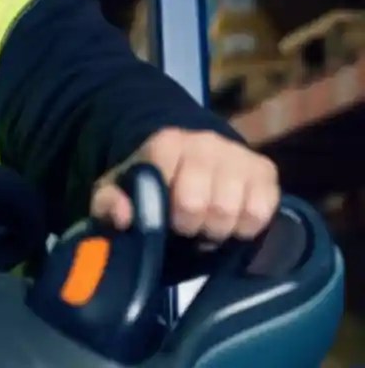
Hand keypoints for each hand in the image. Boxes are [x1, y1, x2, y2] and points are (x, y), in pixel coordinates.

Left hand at [90, 127, 279, 241]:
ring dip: (220, 229)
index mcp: (166, 143)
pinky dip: (246, 227)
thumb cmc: (149, 183)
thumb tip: (123, 216)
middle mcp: (206, 141)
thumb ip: (108, 203)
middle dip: (196, 228)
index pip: (180, 198)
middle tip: (188, 229)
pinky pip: (262, 211)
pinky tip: (230, 223)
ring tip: (207, 226)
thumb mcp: (116, 191)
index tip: (167, 221)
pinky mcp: (264, 168)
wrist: (183, 163)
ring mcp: (238, 153)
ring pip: (236, 211)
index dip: (173, 219)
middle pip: (209, 207)